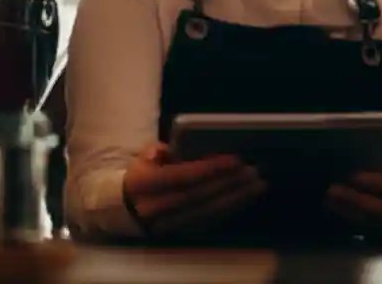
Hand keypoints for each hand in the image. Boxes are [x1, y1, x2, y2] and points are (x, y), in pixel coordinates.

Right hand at [122, 142, 265, 237]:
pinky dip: (229, 210)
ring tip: (257, 185)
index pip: (181, 178)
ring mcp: (168, 224)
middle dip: (229, 184)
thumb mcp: (143, 157)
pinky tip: (246, 198)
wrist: (124, 208)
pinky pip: (208, 222)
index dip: (209, 170)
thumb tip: (176, 148)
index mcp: (143, 184)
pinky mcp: (180, 233)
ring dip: (235, 199)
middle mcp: (155, 208)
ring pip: (206, 213)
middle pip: (198, 197)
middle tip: (253, 171)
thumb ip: (159, 150)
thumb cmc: (141, 175)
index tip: (235, 160)